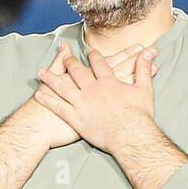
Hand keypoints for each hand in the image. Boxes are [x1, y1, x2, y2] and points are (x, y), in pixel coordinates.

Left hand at [34, 45, 160, 154]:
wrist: (131, 136)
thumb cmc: (140, 115)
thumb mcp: (145, 89)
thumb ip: (144, 70)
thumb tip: (148, 55)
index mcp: (108, 82)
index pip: (99, 64)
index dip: (94, 57)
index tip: (90, 52)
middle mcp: (92, 89)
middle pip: (78, 72)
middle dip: (69, 63)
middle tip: (64, 57)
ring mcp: (82, 103)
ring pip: (63, 87)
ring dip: (50, 78)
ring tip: (41, 72)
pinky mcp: (76, 118)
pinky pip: (58, 107)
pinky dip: (48, 100)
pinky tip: (38, 95)